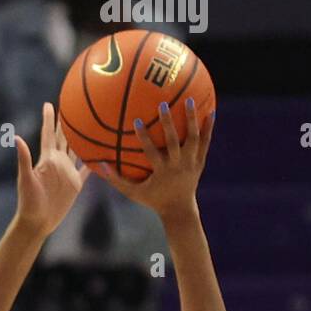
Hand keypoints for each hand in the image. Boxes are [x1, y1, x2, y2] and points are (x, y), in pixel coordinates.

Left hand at [15, 103, 89, 236]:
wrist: (37, 222)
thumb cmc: (28, 202)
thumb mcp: (26, 180)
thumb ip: (24, 159)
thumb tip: (16, 137)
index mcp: (47, 159)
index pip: (48, 134)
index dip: (48, 119)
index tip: (48, 103)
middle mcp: (58, 163)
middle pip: (64, 138)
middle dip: (67, 122)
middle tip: (72, 106)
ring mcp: (67, 173)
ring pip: (77, 150)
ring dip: (82, 138)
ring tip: (89, 124)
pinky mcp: (75, 185)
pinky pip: (87, 170)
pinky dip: (94, 161)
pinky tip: (102, 153)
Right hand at [96, 98, 214, 219]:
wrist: (179, 210)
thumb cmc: (153, 200)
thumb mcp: (133, 193)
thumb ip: (117, 180)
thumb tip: (100, 164)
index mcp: (162, 172)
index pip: (152, 152)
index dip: (144, 137)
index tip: (137, 120)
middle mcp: (178, 166)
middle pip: (174, 142)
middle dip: (168, 124)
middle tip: (163, 105)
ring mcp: (191, 163)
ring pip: (193, 138)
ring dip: (192, 119)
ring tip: (190, 100)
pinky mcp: (200, 162)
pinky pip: (205, 142)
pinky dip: (208, 128)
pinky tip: (211, 112)